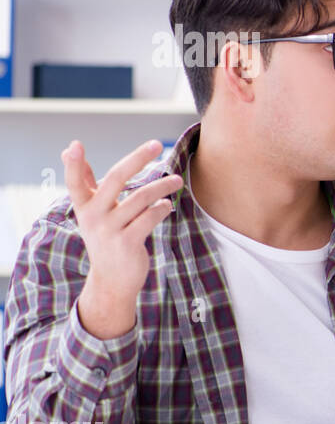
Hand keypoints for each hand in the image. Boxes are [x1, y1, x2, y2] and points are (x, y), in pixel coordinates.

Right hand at [63, 140, 183, 338]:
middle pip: (115, 179)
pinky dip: (162, 208)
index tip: (75, 144)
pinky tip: (167, 205)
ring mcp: (110, 230)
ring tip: (177, 180)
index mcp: (83, 207)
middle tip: (158, 143)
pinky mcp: (128, 243)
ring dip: (162, 186)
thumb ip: (85, 183)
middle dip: (137, 158)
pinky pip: (150, 217)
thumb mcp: (91, 213)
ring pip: (141, 197)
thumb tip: (68, 149)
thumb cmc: (105, 238)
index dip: (73, 164)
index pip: (74, 182)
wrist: (112, 280)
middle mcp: (93, 216)